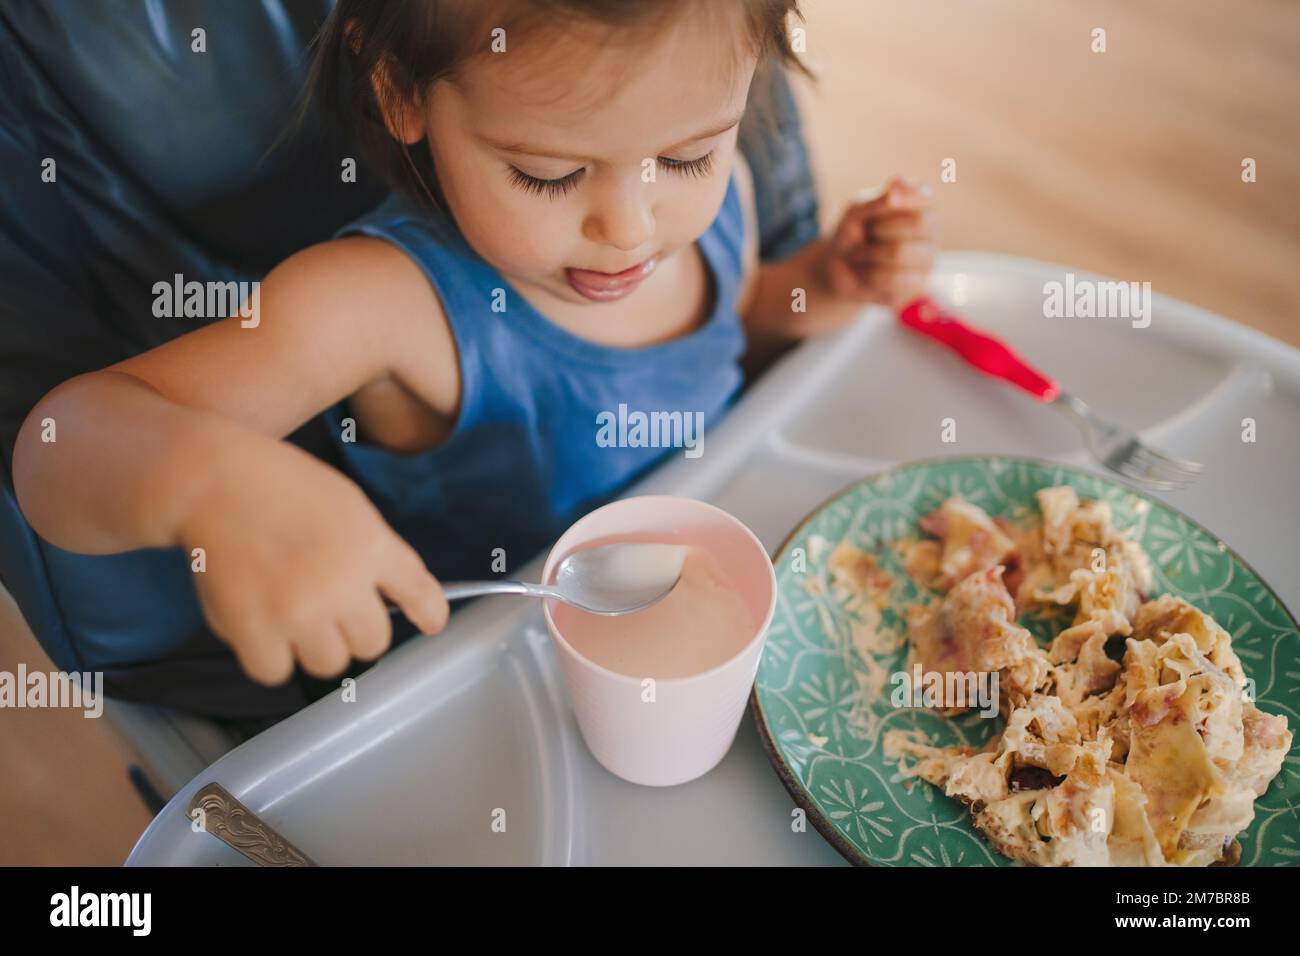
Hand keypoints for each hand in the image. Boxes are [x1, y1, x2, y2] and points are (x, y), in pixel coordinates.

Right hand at [177, 436, 448, 684]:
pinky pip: (276, 672)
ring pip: (329, 664)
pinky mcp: (254, 630)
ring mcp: (299, 610)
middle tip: (330, 610)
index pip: (418, 592)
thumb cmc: (279, 487)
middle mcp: (342, 582)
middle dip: (355, 630)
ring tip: (292, 616)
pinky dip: (269, 657)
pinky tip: (262, 628)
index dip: (428, 613)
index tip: (431, 623)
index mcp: (371, 545)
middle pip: (373, 643)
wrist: (212, 481)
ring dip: (314, 647)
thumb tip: (391, 598)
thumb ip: (373, 551)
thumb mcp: (347, 505)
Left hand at [823, 176, 938, 308]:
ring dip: (869, 253)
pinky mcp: (917, 287)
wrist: (837, 270)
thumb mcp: (856, 210)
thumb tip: (899, 181)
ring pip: (900, 251)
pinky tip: (866, 273)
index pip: (927, 196)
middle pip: (918, 224)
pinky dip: (868, 274)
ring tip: (861, 255)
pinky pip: (892, 278)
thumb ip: (878, 198)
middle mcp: (932, 233)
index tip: (889, 198)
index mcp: (922, 207)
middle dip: (881, 228)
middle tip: (868, 233)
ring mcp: (928, 261)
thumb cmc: (852, 233)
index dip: (909, 196)